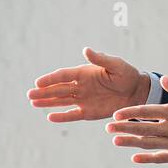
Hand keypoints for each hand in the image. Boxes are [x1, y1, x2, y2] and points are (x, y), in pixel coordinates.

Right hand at [28, 47, 151, 122]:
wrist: (138, 92)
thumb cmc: (127, 75)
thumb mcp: (116, 65)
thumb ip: (100, 59)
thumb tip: (85, 50)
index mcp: (84, 73)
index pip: (63, 76)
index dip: (50, 79)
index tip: (38, 82)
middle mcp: (80, 86)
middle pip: (58, 89)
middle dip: (44, 92)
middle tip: (29, 95)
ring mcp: (83, 100)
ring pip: (61, 101)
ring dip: (48, 102)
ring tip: (33, 103)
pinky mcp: (89, 112)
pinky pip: (73, 114)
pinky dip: (62, 116)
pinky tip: (50, 117)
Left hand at [105, 76, 167, 163]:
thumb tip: (163, 79)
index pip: (147, 111)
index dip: (129, 113)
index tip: (116, 114)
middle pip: (142, 128)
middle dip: (123, 128)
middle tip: (107, 128)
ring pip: (148, 143)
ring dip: (130, 142)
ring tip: (115, 141)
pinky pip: (160, 158)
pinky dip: (147, 158)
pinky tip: (134, 158)